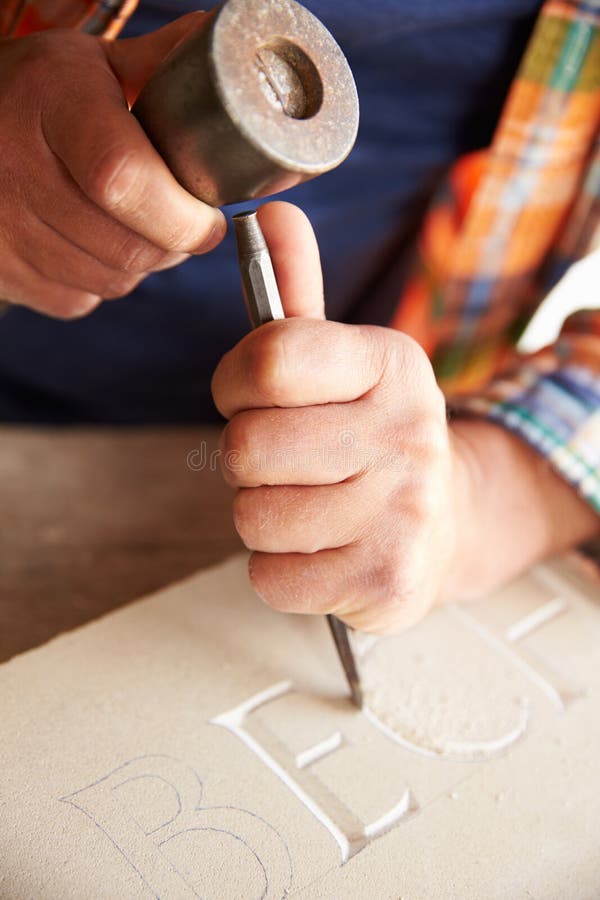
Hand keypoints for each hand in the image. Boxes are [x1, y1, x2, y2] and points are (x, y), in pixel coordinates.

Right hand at [0, 14, 224, 317]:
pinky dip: (102, 280)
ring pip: (112, 281)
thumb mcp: (89, 65)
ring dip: (142, 264)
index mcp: (53, 104)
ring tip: (139, 226)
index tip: (208, 217)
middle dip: (175, 244)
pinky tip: (96, 242)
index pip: (124, 178)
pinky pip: (81, 299)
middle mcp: (18, 170)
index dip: (181, 215)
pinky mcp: (5, 273)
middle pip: (129, 247)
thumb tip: (222, 54)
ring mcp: (6, 229)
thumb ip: (159, 66)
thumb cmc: (33, 97)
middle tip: (183, 222)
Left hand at [212, 202, 457, 632]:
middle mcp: (407, 431)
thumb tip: (267, 212)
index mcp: (390, 363)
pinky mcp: (389, 577)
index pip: (269, 358)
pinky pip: (270, 578)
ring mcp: (405, 510)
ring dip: (263, 516)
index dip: (233, 382)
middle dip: (250, 460)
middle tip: (290, 461)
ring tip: (310, 506)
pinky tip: (320, 550)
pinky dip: (279, 569)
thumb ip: (295, 294)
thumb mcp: (340, 362)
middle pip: (247, 448)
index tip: (245, 395)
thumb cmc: (365, 437)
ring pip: (252, 517)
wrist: (439, 524)